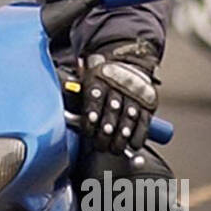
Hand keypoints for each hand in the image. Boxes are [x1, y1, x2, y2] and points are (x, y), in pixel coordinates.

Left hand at [81, 39, 159, 154]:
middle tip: (101, 145)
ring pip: (129, 116)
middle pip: (112, 109)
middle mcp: (118, 84)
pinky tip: (133, 143)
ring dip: (122, 135)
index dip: (91, 116)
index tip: (89, 131)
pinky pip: (145, 120)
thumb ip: (75, 95)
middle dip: (106, 130)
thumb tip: (61, 114)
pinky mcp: (148, 102)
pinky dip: (139, 134)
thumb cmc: (100, 80)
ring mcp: (135, 93)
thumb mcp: (86, 81)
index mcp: (98, 78)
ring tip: (116, 147)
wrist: (127, 63)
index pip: (94, 98)